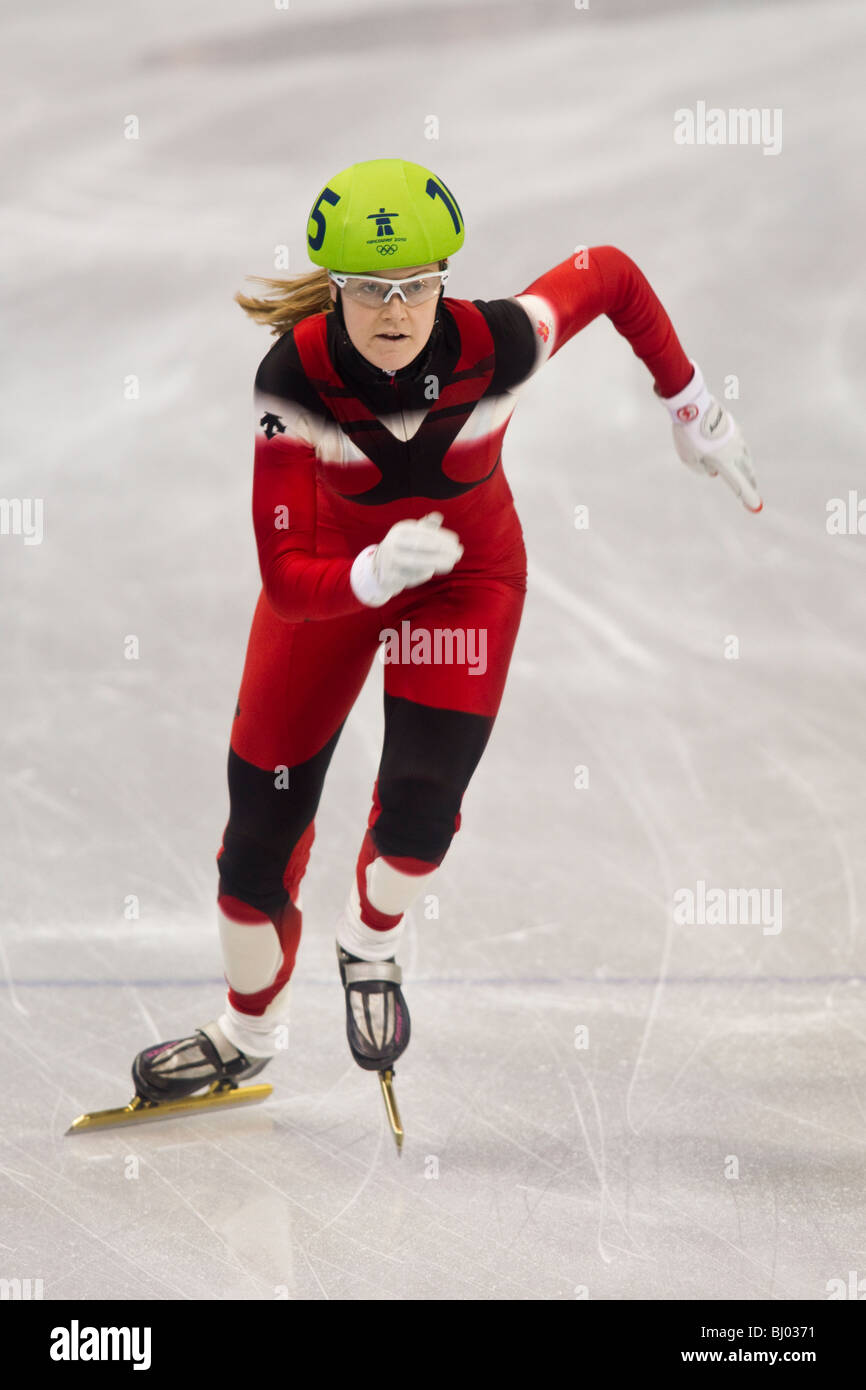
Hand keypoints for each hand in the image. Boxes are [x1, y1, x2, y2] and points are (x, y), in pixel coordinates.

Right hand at [350, 512, 463, 607]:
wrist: (379, 568)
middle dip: (442, 550)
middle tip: (459, 554)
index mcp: (400, 529)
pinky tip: (431, 572)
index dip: (442, 536)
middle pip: (421, 545)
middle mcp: (392, 542)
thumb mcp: (412, 535)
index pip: (424, 531)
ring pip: (416, 562)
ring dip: (437, 563)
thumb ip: (426, 527)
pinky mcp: (389, 576)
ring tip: (451, 564)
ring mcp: (389, 560)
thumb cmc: (403, 548)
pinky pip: (410, 576)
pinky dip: (422, 575)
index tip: (456, 541)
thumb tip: (438, 516)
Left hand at [660, 361, 761, 512]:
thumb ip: (700, 469)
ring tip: (748, 472)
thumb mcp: (688, 459)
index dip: (748, 497)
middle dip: (749, 480)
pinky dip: (738, 451)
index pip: (739, 484)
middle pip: (746, 470)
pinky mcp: (733, 426)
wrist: (693, 406)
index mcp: (725, 462)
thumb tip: (711, 471)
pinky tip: (736, 451)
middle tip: (752, 488)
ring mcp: (736, 437)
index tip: (757, 507)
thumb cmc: (688, 434)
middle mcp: (735, 451)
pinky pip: (738, 443)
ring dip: (746, 465)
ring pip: (744, 455)